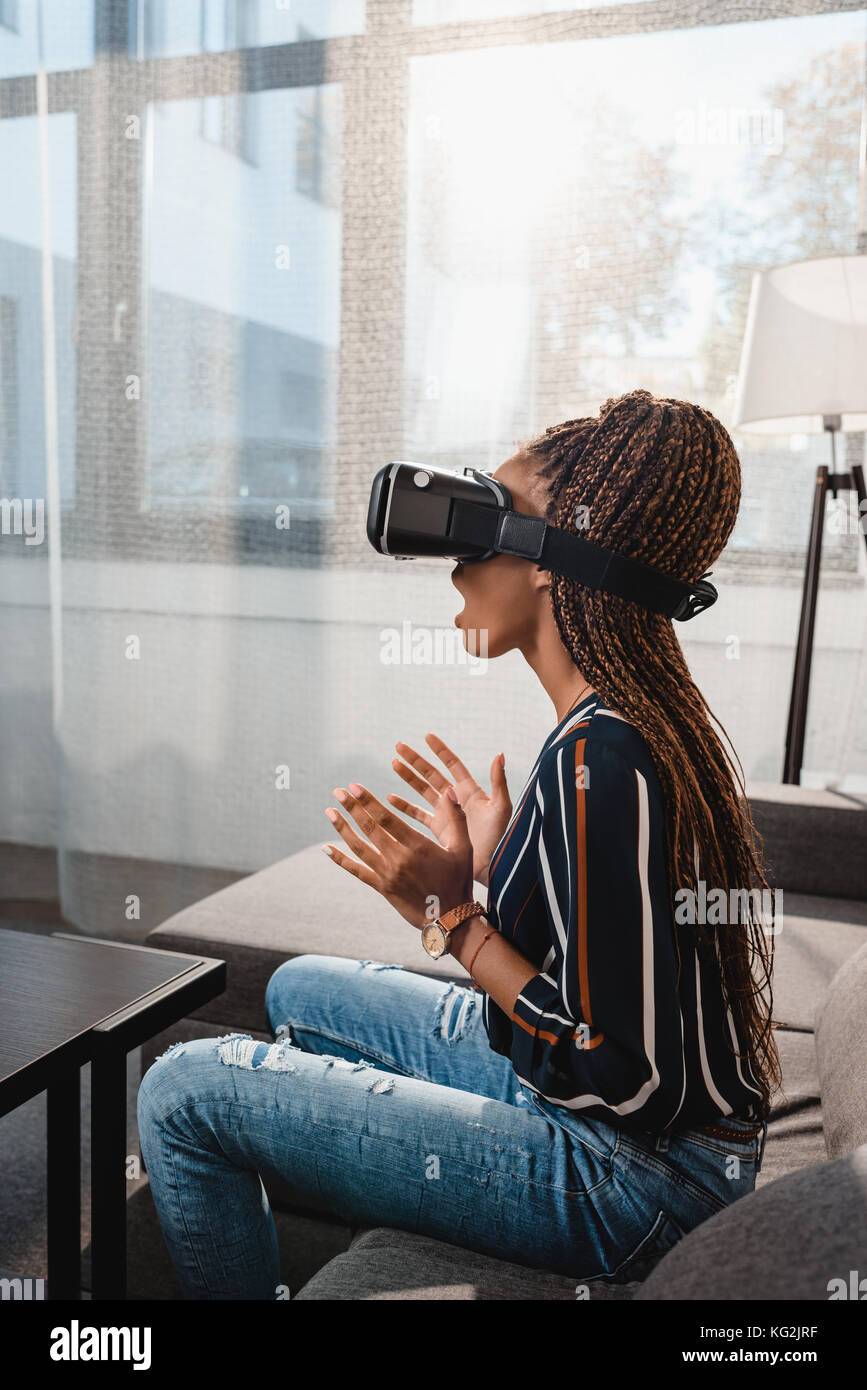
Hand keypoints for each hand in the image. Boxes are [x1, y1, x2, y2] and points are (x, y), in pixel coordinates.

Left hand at [322, 781, 473, 929]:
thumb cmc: (459, 880)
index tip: (354, 787)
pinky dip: (340, 859)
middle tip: (338, 791)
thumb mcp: (464, 847)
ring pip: (359, 847)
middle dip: (352, 807)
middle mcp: (398, 859)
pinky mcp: (382, 888)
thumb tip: (449, 790)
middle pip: (369, 828)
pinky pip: (357, 871)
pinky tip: (326, 848)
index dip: (368, 801)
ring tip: (330, 811)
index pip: (386, 818)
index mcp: (417, 846)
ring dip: (342, 828)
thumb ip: (456, 817)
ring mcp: (387, 874)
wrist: (450, 918)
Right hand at [387, 734, 511, 886]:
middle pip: (431, 773)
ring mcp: (445, 813)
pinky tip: (389, 798)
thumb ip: (499, 781)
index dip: (440, 750)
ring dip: (408, 777)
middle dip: (416, 760)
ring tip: (393, 764)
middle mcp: (455, 799)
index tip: (427, 736)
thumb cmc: (500, 838)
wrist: (491, 866)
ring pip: (422, 790)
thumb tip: (499, 754)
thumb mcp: (501, 808)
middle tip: (398, 746)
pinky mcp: (439, 828)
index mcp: (469, 791)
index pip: (452, 764)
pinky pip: (418, 814)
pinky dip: (404, 806)